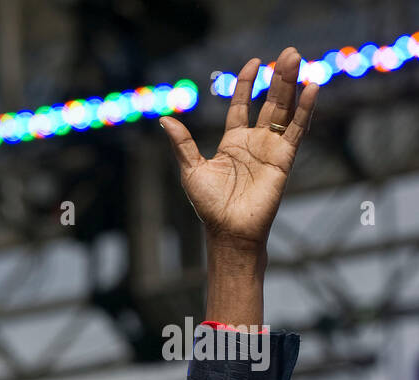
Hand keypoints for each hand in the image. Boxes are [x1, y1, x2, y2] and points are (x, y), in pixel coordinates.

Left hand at [160, 47, 318, 250]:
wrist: (229, 230)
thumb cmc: (209, 205)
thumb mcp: (191, 169)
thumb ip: (182, 143)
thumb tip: (164, 119)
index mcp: (232, 142)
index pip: (241, 105)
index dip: (247, 84)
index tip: (254, 62)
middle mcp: (255, 142)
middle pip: (269, 101)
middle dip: (278, 77)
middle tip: (288, 52)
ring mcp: (272, 148)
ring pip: (285, 109)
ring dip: (291, 84)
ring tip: (296, 58)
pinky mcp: (285, 158)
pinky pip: (298, 129)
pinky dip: (305, 109)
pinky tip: (312, 87)